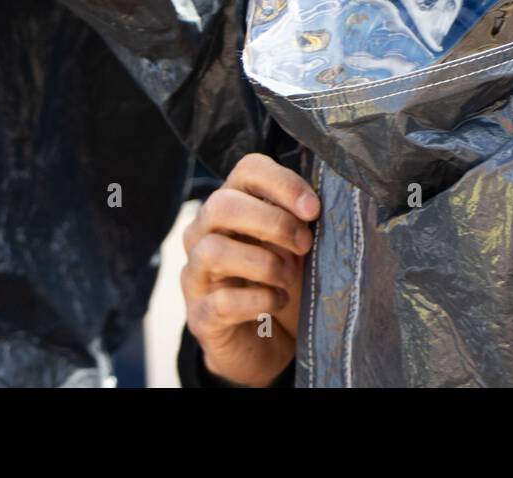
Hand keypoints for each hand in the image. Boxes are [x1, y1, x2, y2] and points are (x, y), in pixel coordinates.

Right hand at [181, 154, 319, 386]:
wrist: (262, 343)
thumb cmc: (280, 283)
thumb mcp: (294, 246)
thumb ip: (300, 222)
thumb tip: (317, 209)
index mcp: (232, 206)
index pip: (247, 169)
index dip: (283, 183)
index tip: (313, 209)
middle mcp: (203, 234)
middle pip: (222, 205)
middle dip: (273, 222)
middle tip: (305, 244)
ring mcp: (196, 275)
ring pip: (213, 251)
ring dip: (264, 264)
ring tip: (289, 277)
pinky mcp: (200, 316)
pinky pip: (222, 302)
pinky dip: (259, 301)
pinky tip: (276, 303)